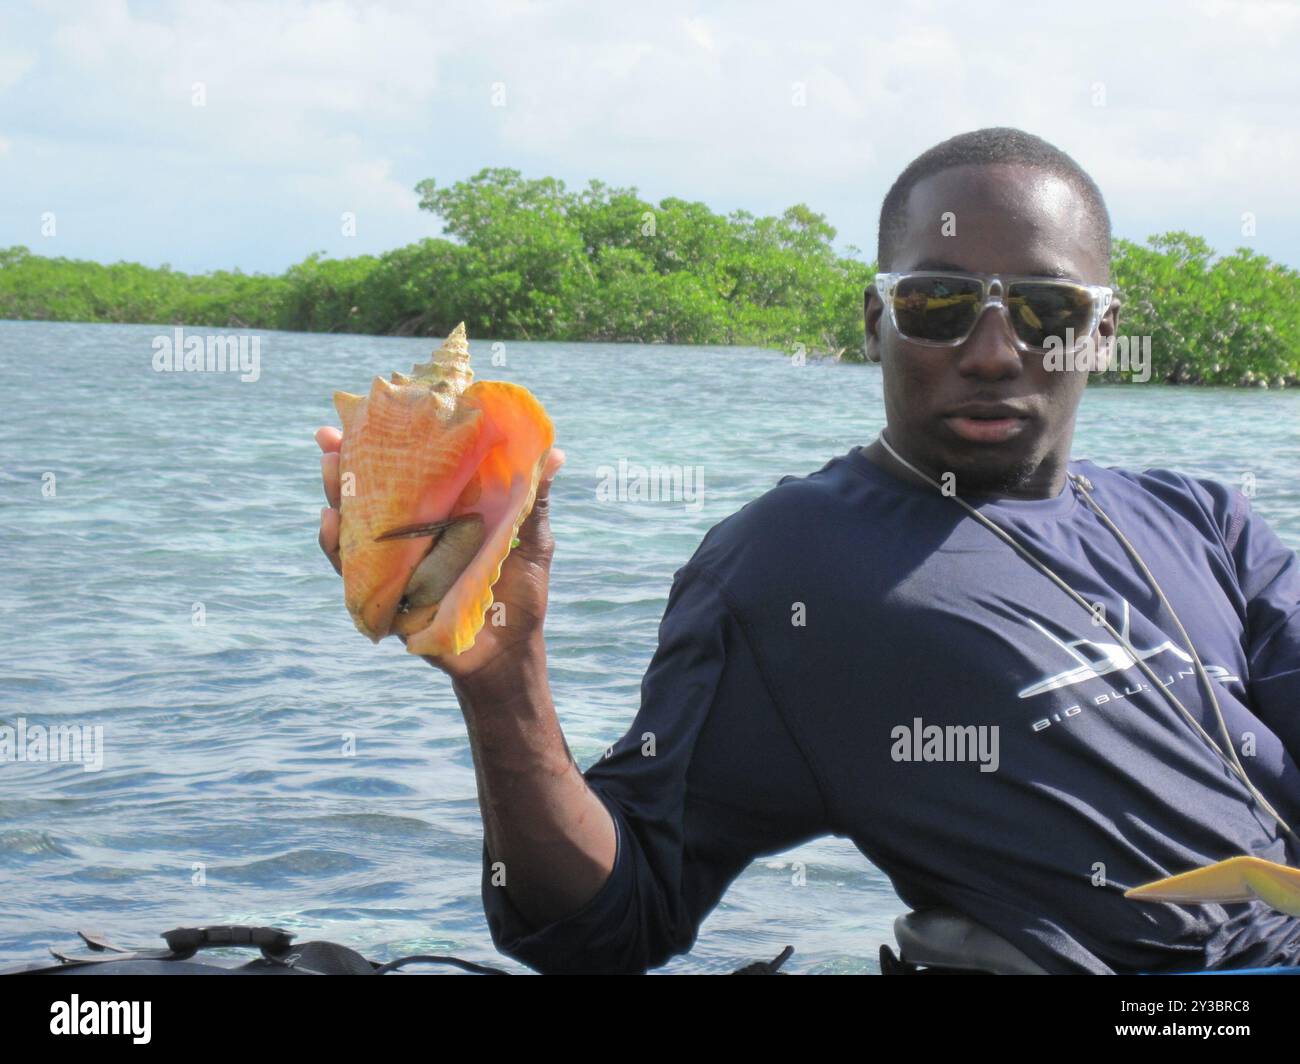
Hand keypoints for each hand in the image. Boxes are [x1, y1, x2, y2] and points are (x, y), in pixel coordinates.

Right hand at [315, 427, 564, 682]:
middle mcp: (411, 534)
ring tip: (329, 470)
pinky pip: (353, 571)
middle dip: (343, 465)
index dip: (384, 443)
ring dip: (335, 497)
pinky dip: (339, 548)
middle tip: (329, 436)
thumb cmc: (521, 595)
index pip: (406, 471)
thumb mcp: (531, 541)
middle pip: (368, 493)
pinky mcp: (386, 596)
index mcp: (441, 514)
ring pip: (353, 527)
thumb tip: (556, 450)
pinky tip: (332, 523)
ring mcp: (396, 565)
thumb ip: (535, 499)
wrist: (509, 655)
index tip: (367, 411)